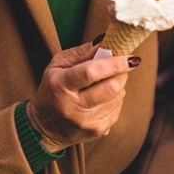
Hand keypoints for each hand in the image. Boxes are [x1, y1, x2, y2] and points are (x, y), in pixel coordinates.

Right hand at [25, 40, 140, 151]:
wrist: (44, 128)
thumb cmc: (52, 90)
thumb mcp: (57, 65)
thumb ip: (82, 52)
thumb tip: (106, 42)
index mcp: (62, 85)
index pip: (91, 72)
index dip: (114, 63)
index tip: (130, 57)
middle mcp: (75, 107)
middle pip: (111, 87)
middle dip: (121, 72)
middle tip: (119, 65)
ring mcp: (88, 122)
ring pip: (118, 96)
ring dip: (117, 84)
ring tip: (103, 82)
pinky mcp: (98, 130)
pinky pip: (118, 108)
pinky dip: (115, 98)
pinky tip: (101, 97)